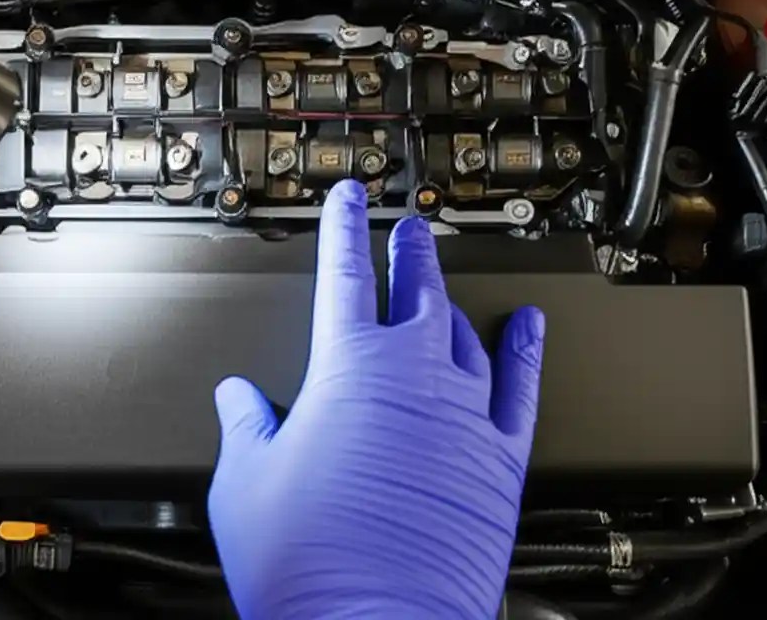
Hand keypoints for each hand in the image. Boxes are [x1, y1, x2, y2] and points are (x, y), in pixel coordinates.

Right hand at [209, 180, 545, 619]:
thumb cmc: (310, 566)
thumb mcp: (246, 487)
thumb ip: (245, 428)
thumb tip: (237, 398)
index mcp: (349, 371)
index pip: (346, 275)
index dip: (344, 230)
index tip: (349, 201)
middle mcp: (414, 378)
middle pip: (415, 290)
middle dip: (407, 250)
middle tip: (405, 225)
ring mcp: (465, 414)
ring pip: (463, 331)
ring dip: (451, 297)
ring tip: (444, 277)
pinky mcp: (500, 458)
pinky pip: (520, 388)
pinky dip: (525, 353)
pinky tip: (530, 329)